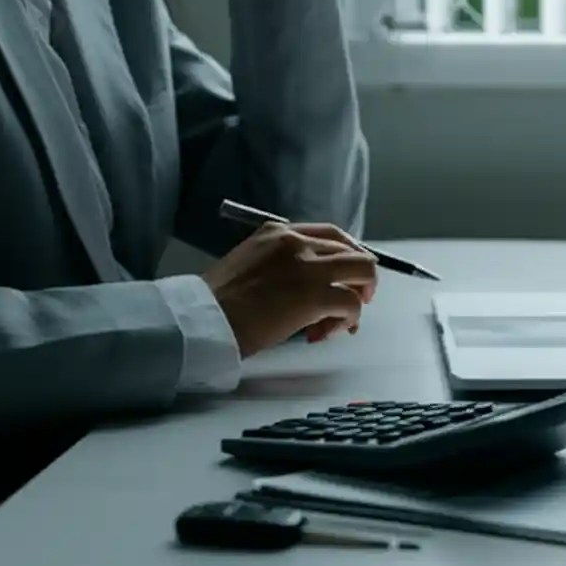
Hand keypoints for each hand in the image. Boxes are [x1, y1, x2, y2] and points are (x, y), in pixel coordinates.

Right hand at [202, 222, 378, 358]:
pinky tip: (323, 334)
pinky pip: (351, 304)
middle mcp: (297, 242)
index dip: (349, 255)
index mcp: (279, 232)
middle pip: (353, 252)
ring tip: (334, 325)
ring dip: (355, 302)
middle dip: (360, 279)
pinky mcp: (314, 295)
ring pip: (362, 272)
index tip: (348, 276)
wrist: (203, 320)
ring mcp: (308, 266)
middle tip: (354, 302)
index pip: (332, 234)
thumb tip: (317, 283)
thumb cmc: (220, 301)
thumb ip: (285, 263)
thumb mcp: (251, 262)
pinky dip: (346, 321)